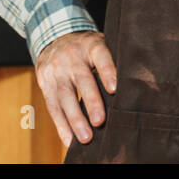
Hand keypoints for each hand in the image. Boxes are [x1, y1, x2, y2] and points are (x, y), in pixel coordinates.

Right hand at [34, 29, 117, 146]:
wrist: (55, 38)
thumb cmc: (87, 49)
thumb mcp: (99, 44)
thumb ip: (113, 61)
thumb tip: (134, 87)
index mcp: (91, 44)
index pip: (101, 56)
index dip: (107, 71)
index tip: (114, 89)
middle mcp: (72, 55)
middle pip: (82, 79)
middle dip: (91, 102)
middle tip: (100, 121)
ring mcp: (56, 68)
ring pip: (65, 96)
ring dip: (75, 119)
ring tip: (86, 138)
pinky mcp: (44, 81)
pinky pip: (52, 106)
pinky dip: (61, 125)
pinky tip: (69, 139)